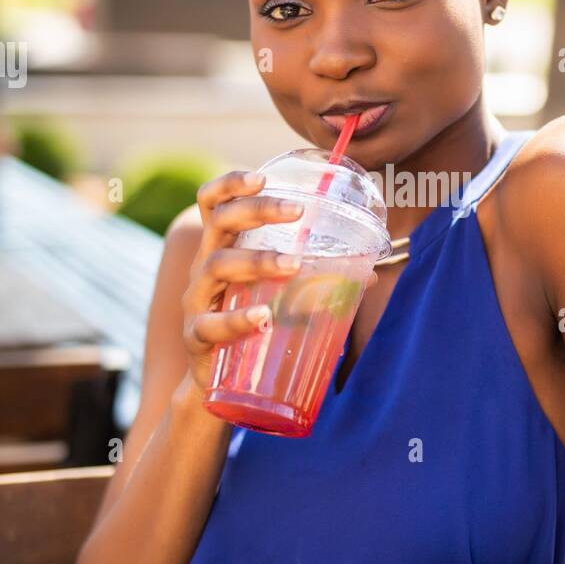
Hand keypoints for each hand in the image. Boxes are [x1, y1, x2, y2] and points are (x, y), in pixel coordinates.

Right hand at [182, 171, 379, 395]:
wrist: (220, 386)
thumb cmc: (254, 328)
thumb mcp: (280, 297)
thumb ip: (315, 281)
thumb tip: (367, 274)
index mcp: (223, 249)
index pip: (214, 204)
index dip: (231, 184)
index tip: (262, 177)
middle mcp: (204, 267)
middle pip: (220, 223)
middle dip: (257, 210)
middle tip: (297, 211)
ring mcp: (197, 301)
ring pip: (217, 266)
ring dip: (257, 260)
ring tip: (293, 264)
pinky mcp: (197, 337)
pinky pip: (210, 324)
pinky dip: (238, 320)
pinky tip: (263, 318)